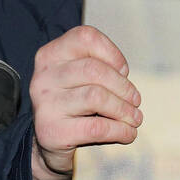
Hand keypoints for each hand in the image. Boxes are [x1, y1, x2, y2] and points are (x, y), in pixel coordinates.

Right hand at [28, 25, 142, 179]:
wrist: (51, 142)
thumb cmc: (76, 104)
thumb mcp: (82, 78)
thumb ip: (100, 68)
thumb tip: (126, 81)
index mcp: (51, 55)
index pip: (85, 37)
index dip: (112, 53)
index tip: (123, 71)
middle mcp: (43, 77)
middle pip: (94, 69)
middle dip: (123, 86)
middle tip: (135, 101)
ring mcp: (45, 105)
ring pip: (96, 97)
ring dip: (124, 109)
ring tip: (135, 118)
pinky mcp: (52, 131)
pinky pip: (96, 127)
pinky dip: (120, 130)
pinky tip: (128, 133)